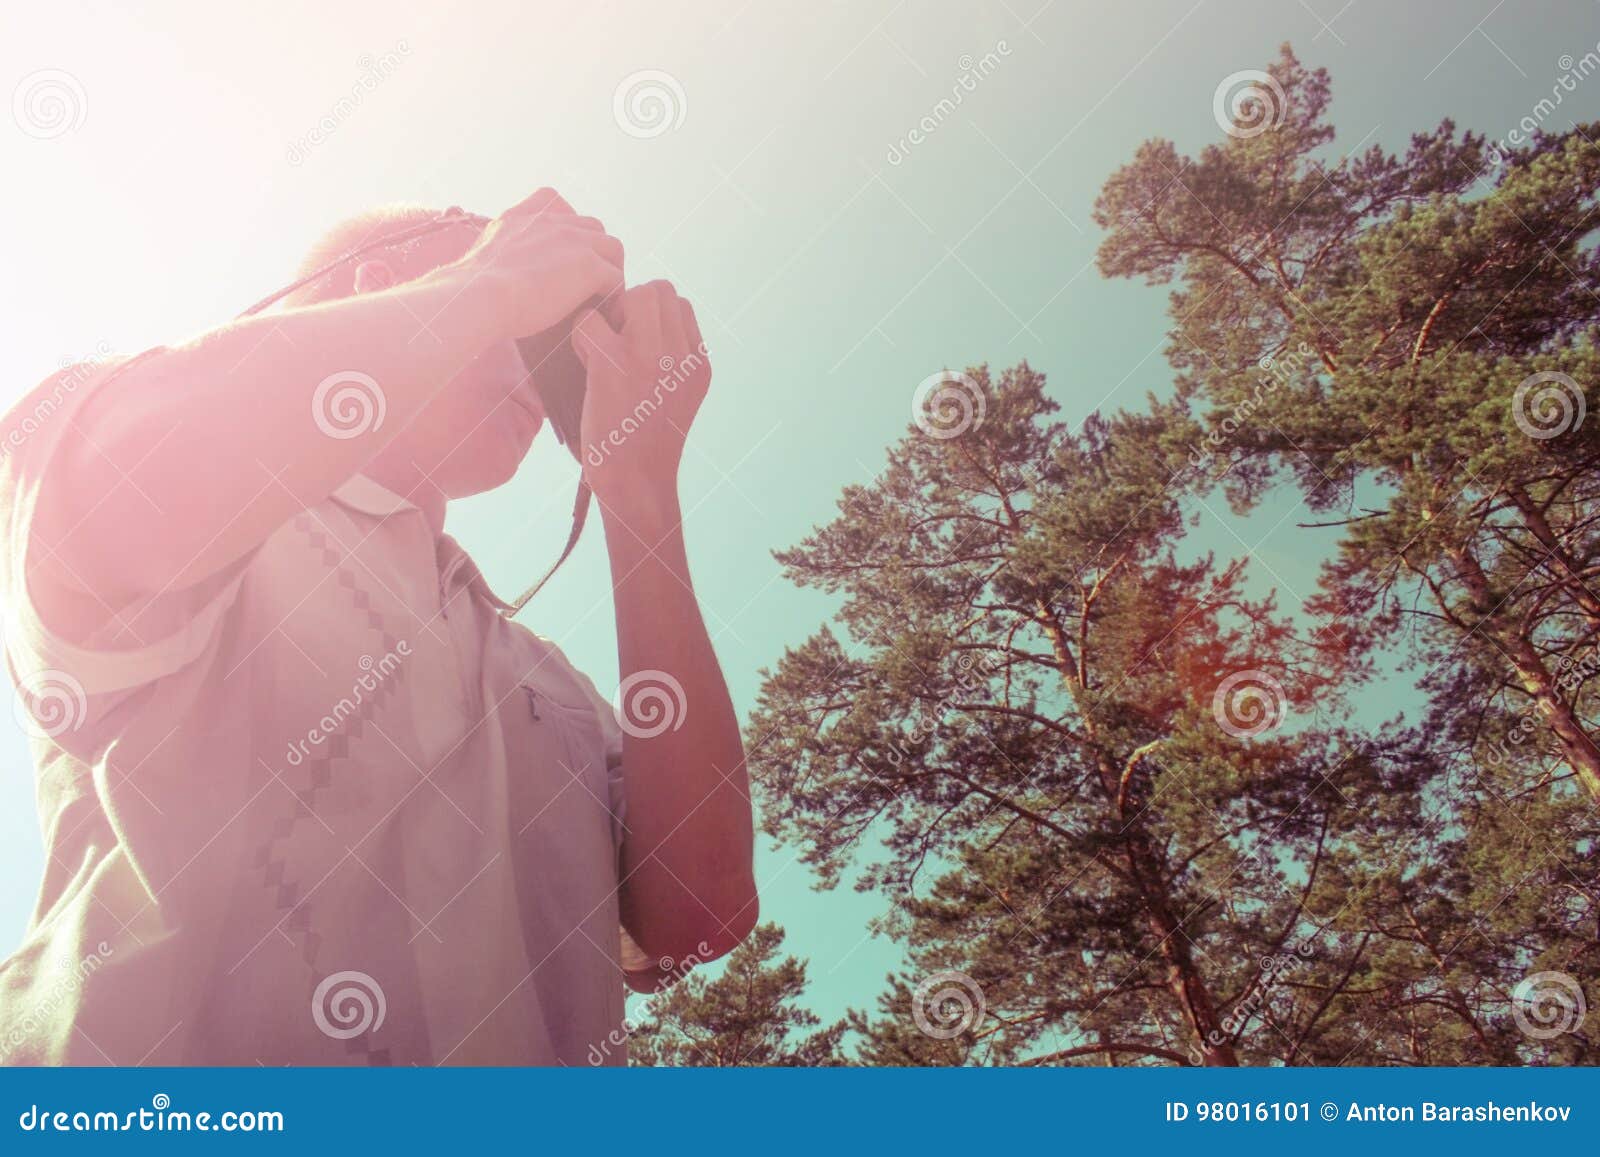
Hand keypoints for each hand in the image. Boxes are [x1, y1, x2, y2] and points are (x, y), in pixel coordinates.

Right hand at [440, 188, 624, 340]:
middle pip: (591, 226)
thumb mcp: (474, 262)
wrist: (474, 298)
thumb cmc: (468, 295)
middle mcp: (548, 221)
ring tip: (603, 298)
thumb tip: (481, 280)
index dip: (566, 226)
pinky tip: (605, 314)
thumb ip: (490, 260)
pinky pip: (616, 277)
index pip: (552, 202)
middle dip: (595, 251)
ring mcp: (572, 240)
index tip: (563, 253)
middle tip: (590, 283)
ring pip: (611, 248)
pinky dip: (614, 296)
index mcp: (519, 218)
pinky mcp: (588, 266)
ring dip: (611, 270)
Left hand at [572, 280, 709, 509]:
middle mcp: (681, 355)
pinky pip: (588, 320)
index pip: (679, 305)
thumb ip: (672, 359)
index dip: (652, 315)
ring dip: (609, 316)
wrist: (637, 483)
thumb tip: (639, 320)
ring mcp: (650, 357)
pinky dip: (580, 335)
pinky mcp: (614, 365)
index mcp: (698, 363)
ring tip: (602, 353)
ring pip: (631, 294)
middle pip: (658, 289)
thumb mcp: (679, 397)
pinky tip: (585, 364)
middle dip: (632, 305)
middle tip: (616, 341)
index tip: (636, 343)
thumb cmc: (646, 444)